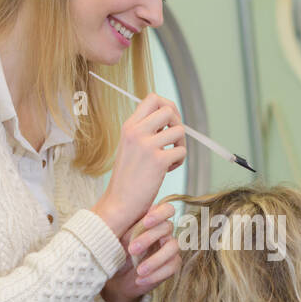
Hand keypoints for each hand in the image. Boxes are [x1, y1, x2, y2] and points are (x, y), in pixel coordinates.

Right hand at [91, 94, 186, 236]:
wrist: (119, 203)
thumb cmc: (127, 177)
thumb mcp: (130, 146)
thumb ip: (145, 130)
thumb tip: (170, 116)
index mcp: (129, 126)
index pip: (152, 98)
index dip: (167, 105)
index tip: (168, 122)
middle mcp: (136, 132)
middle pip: (169, 109)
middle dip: (177, 123)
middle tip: (172, 140)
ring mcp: (147, 146)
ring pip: (179, 130)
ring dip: (180, 145)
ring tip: (169, 158)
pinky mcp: (158, 161)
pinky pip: (181, 151)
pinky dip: (179, 161)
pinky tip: (167, 170)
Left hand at [100, 202, 180, 301]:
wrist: (116, 277)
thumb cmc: (117, 252)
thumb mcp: (121, 239)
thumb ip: (132, 229)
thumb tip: (139, 221)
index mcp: (152, 220)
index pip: (166, 209)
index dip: (159, 214)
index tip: (146, 222)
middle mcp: (164, 232)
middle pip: (167, 227)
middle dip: (148, 238)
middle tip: (131, 250)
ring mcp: (169, 248)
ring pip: (173, 247)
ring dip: (155, 260)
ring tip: (139, 270)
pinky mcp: (171, 265)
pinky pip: (172, 266)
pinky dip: (156, 274)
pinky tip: (140, 279)